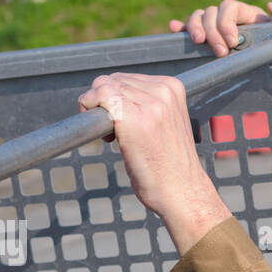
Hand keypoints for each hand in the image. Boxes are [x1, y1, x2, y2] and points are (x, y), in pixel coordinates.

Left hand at [76, 72, 228, 254]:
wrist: (182, 193)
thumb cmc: (171, 167)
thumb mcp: (166, 125)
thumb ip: (148, 105)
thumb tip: (115, 94)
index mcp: (173, 88)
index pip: (127, 77)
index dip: (115, 97)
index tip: (119, 122)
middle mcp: (162, 91)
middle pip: (112, 80)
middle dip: (104, 102)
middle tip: (114, 134)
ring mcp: (149, 103)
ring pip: (102, 86)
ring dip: (98, 109)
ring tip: (114, 138)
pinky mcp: (133, 117)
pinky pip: (99, 95)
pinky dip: (89, 107)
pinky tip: (102, 133)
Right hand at [168, 0, 271, 55]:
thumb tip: (271, 6)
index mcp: (249, 16)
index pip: (230, 8)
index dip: (226, 21)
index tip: (232, 41)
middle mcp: (233, 22)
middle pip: (211, 13)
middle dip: (211, 31)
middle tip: (221, 52)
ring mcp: (220, 33)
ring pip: (199, 19)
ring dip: (195, 28)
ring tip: (199, 45)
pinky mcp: (213, 46)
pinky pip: (193, 32)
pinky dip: (182, 30)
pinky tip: (176, 32)